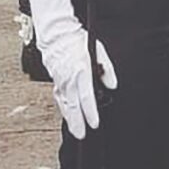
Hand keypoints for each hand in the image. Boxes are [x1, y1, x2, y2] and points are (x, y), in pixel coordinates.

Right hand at [26, 0, 117, 138]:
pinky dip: (63, 108)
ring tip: (76, 131)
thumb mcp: (99, 50)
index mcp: (81, 70)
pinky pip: (59, 98)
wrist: (56, 33)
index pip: (86, 96)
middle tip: (82, 135)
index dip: (91, 111)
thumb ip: (106, 69)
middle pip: (73, 105)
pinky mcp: (56, 80)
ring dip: (70, 118)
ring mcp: (60, 80)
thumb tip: (112, 85)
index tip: (95, 123)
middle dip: (78, 122)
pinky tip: (67, 116)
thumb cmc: (78, 40)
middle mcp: (69, 78)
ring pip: (65, 104)